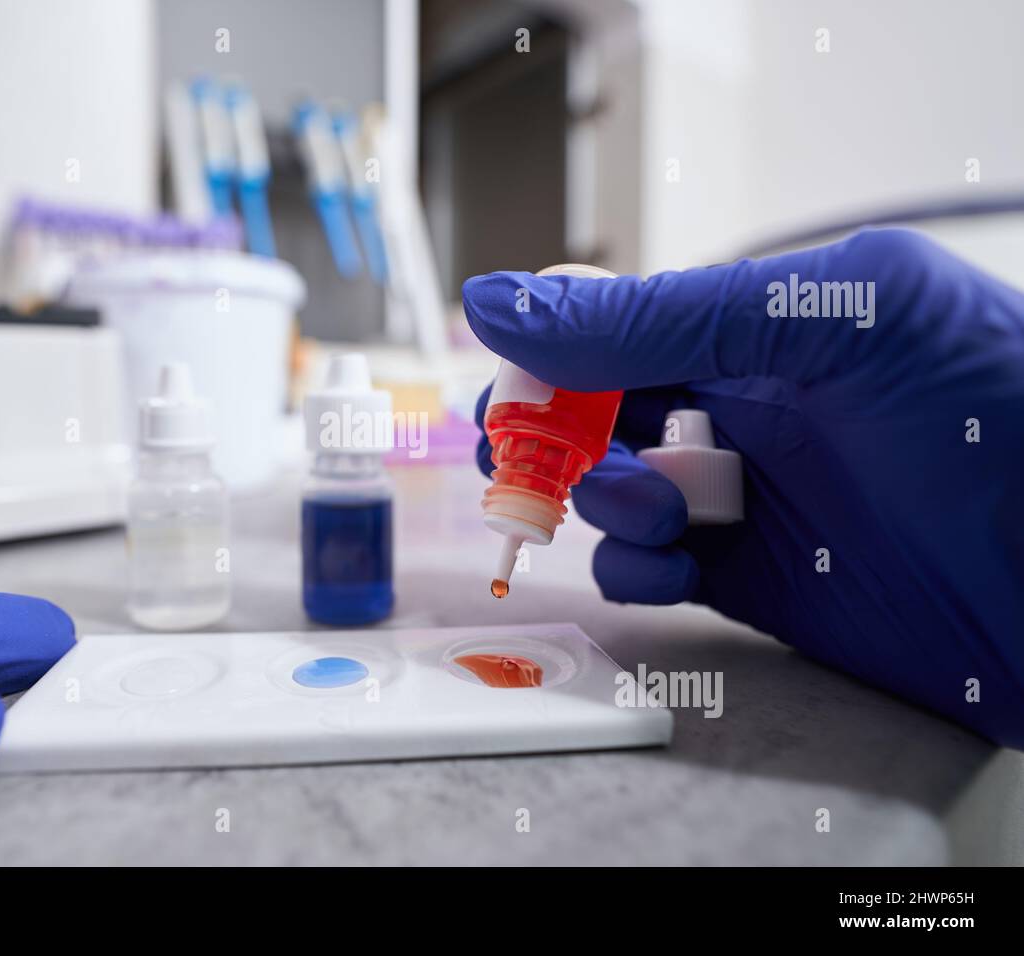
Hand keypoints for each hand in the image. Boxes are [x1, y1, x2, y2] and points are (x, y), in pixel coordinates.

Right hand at [465, 229, 1023, 747]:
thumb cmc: (993, 404)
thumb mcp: (830, 320)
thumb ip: (662, 313)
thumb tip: (503, 301)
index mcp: (762, 323)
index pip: (618, 324)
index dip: (553, 352)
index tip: (512, 385)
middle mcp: (747, 403)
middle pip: (599, 411)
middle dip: (556, 433)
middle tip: (537, 458)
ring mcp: (747, 494)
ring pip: (613, 492)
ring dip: (598, 501)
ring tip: (648, 509)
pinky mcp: (754, 579)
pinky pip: (654, 570)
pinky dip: (634, 570)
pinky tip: (665, 568)